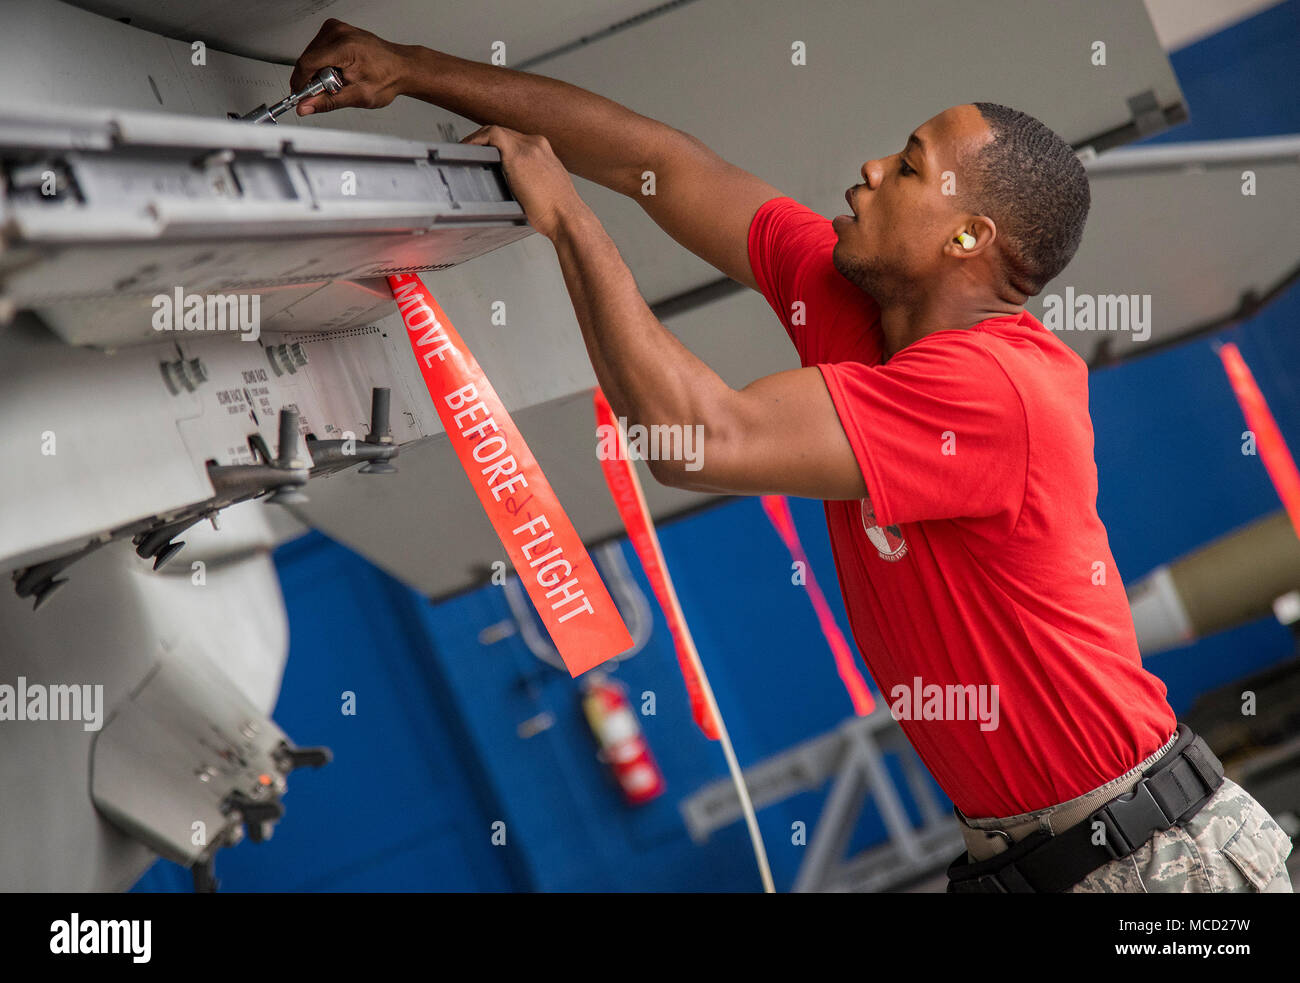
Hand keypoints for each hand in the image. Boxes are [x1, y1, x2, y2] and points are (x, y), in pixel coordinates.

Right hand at [290, 19, 410, 114]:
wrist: (401, 67)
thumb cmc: (387, 78)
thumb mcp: (358, 96)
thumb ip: (328, 102)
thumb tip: (305, 107)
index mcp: (345, 46)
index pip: (307, 63)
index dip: (300, 83)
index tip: (300, 97)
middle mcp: (339, 32)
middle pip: (307, 59)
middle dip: (312, 79)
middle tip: (331, 90)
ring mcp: (336, 28)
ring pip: (310, 55)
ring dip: (318, 72)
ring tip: (340, 79)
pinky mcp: (335, 29)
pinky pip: (318, 49)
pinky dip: (323, 63)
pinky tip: (338, 70)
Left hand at [461, 125, 586, 239]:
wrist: (567, 217)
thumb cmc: (557, 213)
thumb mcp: (546, 191)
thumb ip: (533, 183)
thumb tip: (517, 190)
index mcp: (545, 152)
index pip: (515, 140)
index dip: (496, 145)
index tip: (485, 155)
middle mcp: (537, 145)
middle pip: (504, 134)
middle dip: (485, 141)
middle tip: (469, 152)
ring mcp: (529, 147)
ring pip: (496, 131)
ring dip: (477, 139)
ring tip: (464, 149)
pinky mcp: (518, 154)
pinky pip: (491, 135)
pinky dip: (477, 139)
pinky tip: (466, 149)